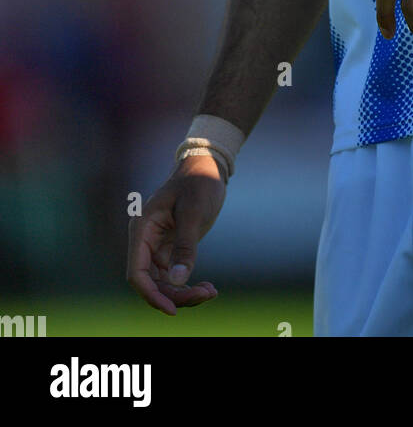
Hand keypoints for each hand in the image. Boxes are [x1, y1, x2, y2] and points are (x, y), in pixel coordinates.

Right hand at [126, 154, 225, 314]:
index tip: (173, 309)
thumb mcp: (194, 212)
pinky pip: (173, 275)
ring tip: (211, 292)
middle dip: (176, 295)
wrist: (207, 167)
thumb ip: (185, 246)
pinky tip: (208, 288)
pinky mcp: (169, 248)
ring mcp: (156, 246)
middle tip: (207, 294)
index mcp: (142, 228)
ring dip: (183, 293)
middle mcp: (145, 240)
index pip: (137, 273)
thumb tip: (179, 280)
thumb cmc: (199, 183)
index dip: (151, 295)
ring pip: (163, 282)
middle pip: (152, 282)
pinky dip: (187, 284)